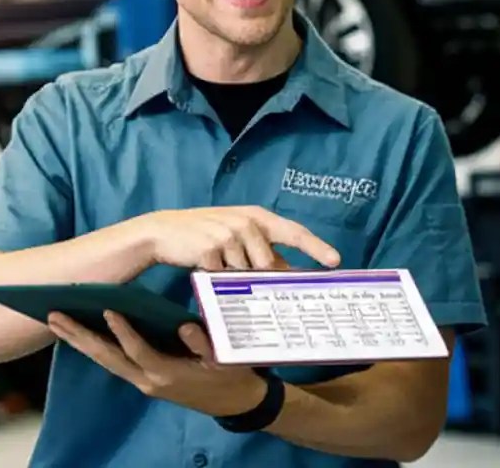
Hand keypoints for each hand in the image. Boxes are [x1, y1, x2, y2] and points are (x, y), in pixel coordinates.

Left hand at [48, 310, 268, 416]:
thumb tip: (185, 326)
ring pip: (105, 362)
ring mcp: (143, 382)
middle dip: (80, 337)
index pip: (139, 351)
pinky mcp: (143, 380)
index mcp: (168, 374)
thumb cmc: (230, 375)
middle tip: (56, 316)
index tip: (108, 310)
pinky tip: (80, 335)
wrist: (234, 402)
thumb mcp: (225, 360)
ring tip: (57, 322)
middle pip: (108, 358)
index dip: (124, 332)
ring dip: (80, 342)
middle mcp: (148, 381)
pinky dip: (94, 348)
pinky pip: (113, 363)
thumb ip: (204, 344)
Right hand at [138, 205, 340, 270]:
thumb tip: (289, 273)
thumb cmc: (206, 236)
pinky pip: (223, 276)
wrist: (164, 232)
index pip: (293, 232)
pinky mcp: (210, 249)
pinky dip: (216, 277)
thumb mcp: (238, 237)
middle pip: (269, 263)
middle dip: (262, 278)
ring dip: (234, 276)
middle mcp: (247, 222)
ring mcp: (229, 234)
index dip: (315, 246)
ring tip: (216, 265)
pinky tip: (204, 266)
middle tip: (246, 281)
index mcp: (257, 217)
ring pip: (246, 272)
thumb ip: (263, 251)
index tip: (335, 261)